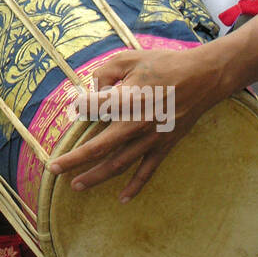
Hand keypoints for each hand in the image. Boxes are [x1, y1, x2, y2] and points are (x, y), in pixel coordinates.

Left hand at [47, 44, 228, 201]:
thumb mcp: (130, 58)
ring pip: (119, 163)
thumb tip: (92, 89)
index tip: (75, 106)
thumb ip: (105, 72)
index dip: (80, 107)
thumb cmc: (164, 64)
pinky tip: (122, 199)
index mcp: (126, 99)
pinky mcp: (164, 145)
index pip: (92, 108)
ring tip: (75, 185)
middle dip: (75, 159)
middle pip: (99, 147)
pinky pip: (147, 170)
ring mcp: (151, 138)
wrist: (204, 77)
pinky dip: (135, 186)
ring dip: (96, 176)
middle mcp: (136, 123)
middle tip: (53, 169)